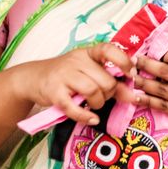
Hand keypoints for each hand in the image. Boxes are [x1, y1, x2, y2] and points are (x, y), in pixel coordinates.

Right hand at [15, 43, 132, 125]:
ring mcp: (64, 75)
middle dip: (109, 93)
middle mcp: (76, 61)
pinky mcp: (54, 92)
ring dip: (98, 103)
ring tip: (93, 105)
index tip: (130, 74)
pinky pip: (74, 107)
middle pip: (105, 80)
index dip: (123, 61)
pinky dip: (85, 116)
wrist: (34, 78)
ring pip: (93, 91)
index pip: (109, 50)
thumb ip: (111, 81)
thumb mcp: (89, 73)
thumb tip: (133, 95)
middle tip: (103, 96)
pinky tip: (92, 119)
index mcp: (88, 53)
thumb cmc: (68, 75)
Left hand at [131, 49, 167, 128]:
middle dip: (147, 66)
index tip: (153, 54)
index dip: (163, 55)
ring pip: (162, 91)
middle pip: (166, 73)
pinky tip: (138, 96)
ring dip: (144, 84)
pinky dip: (149, 101)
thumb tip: (164, 57)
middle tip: (134, 61)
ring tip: (132, 78)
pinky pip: (164, 107)